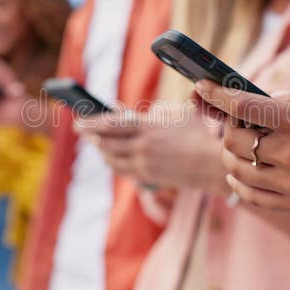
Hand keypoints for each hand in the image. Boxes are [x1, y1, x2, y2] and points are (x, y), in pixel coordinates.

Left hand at [74, 104, 229, 195]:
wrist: (211, 163)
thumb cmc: (197, 133)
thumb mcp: (177, 113)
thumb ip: (154, 112)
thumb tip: (133, 113)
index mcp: (149, 126)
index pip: (112, 124)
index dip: (92, 123)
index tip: (78, 121)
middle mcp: (143, 145)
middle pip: (107, 142)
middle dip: (91, 136)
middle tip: (81, 130)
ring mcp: (144, 163)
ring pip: (112, 158)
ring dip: (101, 150)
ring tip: (96, 143)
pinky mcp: (147, 176)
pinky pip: (122, 170)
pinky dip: (113, 162)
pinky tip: (110, 157)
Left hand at [195, 79, 289, 227]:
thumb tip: (279, 95)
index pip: (244, 106)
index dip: (217, 93)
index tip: (202, 84)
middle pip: (233, 139)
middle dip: (226, 124)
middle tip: (235, 118)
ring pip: (236, 168)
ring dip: (229, 153)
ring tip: (238, 144)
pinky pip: (250, 196)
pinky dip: (238, 182)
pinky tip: (242, 172)